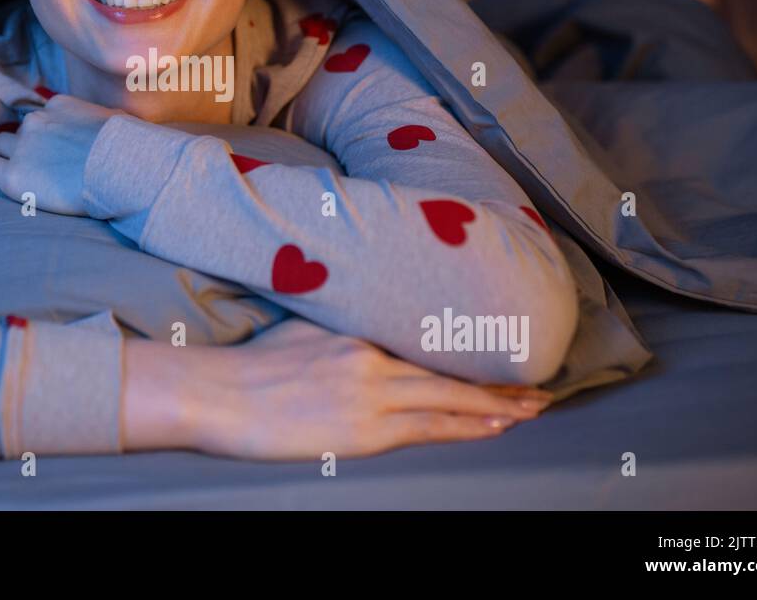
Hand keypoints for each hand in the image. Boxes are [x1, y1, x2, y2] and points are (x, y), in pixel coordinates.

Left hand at [0, 94, 124, 216]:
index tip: (57, 151)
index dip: (46, 136)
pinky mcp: (13, 174)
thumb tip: (114, 120)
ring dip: (9, 158)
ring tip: (25, 176)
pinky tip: (2, 181)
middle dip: (26, 146)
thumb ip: (104, 119)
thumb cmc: (127, 149)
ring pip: (0, 145)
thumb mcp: (118, 120)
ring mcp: (23, 147)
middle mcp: (37, 121)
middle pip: (18, 131)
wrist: (120, 171)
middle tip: (41, 167)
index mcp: (59, 106)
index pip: (41, 117)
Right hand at [179, 317, 554, 460]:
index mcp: (357, 329)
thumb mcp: (302, 329)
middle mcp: (372, 355)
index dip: (468, 351)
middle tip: (539, 387)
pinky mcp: (364, 427)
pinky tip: (494, 425)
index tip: (499, 353)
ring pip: (450, 396)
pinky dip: (467, 424)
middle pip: (449, 367)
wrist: (217, 393)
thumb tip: (366, 337)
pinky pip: (430, 426)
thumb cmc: (248, 366)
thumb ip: (341, 332)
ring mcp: (371, 390)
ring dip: (496, 404)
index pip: (427, 340)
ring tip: (532, 408)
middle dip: (498, 380)